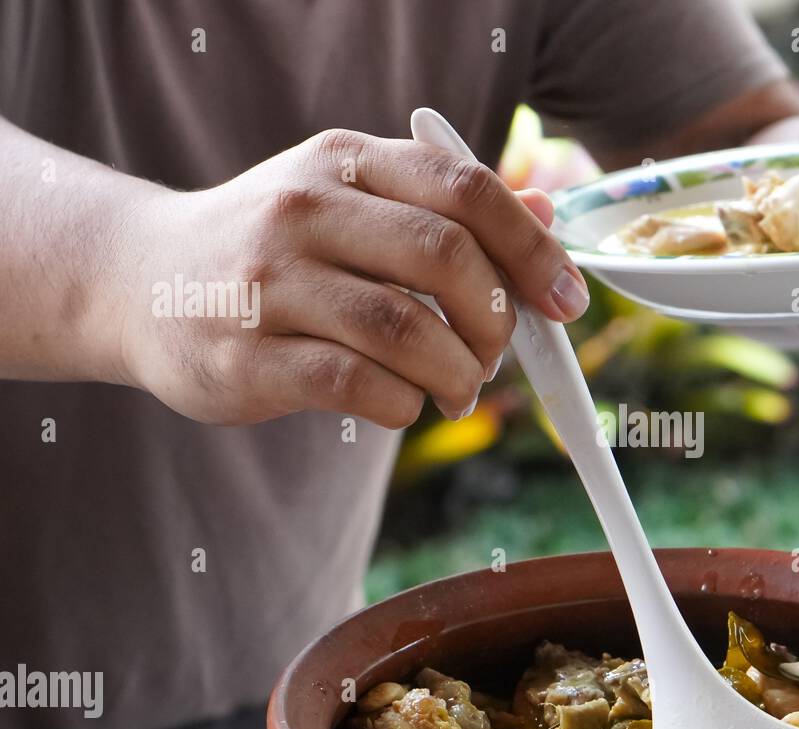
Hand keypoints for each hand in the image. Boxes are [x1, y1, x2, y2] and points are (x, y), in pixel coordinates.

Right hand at [109, 129, 587, 427]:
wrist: (139, 281)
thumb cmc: (273, 248)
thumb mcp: (350, 200)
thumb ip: (443, 207)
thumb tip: (543, 213)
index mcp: (345, 163)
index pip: (464, 188)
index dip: (532, 248)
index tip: (567, 300)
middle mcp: (304, 209)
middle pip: (445, 257)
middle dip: (496, 319)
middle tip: (499, 354)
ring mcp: (269, 282)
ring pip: (405, 329)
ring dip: (457, 373)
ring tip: (458, 388)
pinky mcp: (247, 355)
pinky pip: (359, 385)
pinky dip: (404, 404)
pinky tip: (403, 403)